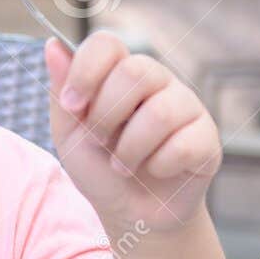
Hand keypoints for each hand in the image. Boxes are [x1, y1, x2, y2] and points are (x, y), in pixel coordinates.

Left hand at [45, 32, 220, 232]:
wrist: (130, 214)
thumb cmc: (100, 168)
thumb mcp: (70, 134)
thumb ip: (62, 92)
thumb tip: (52, 46)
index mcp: (121, 73)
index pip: (107, 44)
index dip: (86, 71)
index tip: (72, 105)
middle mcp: (158, 81)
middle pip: (135, 70)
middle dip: (106, 114)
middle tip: (99, 141)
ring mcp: (186, 107)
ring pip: (161, 112)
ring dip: (130, 149)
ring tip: (122, 166)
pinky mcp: (207, 138)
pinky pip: (184, 145)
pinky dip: (159, 166)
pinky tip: (156, 171)